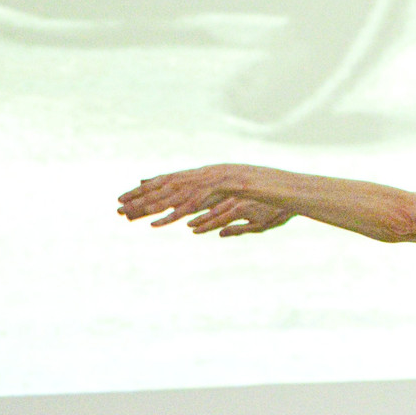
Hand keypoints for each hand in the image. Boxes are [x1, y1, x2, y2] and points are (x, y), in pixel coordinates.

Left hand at [118, 165, 288, 235]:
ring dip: (152, 207)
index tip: (130, 195)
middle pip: (170, 190)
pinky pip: (197, 210)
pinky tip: (160, 224)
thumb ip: (230, 224)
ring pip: (177, 199)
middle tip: (117, 208)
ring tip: (129, 216)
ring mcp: (217, 189)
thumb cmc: (279, 208)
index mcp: (217, 182)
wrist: (298, 194)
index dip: (152, 189)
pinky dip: (177, 216)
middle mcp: (212, 181)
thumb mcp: (251, 218)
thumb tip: (216, 233)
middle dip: (142, 199)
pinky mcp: (219, 198)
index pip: (177, 184)